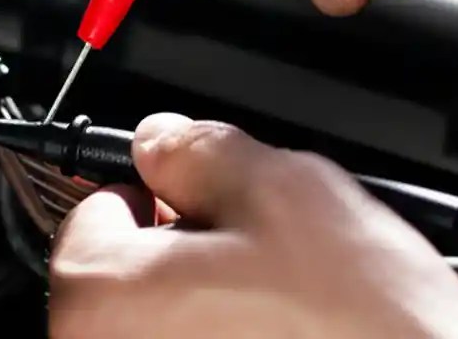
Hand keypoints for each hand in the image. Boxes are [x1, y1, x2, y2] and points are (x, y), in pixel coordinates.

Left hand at [49, 113, 457, 338]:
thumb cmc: (362, 332)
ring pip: (167, 319)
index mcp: (102, 297)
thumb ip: (203, 149)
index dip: (159, 190)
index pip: (95, 207)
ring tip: (292, 306)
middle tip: (267, 252)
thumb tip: (161, 139)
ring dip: (215, 301)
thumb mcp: (288, 192)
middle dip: (190, 248)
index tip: (202, 196)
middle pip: (129, 271)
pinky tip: (291, 337)